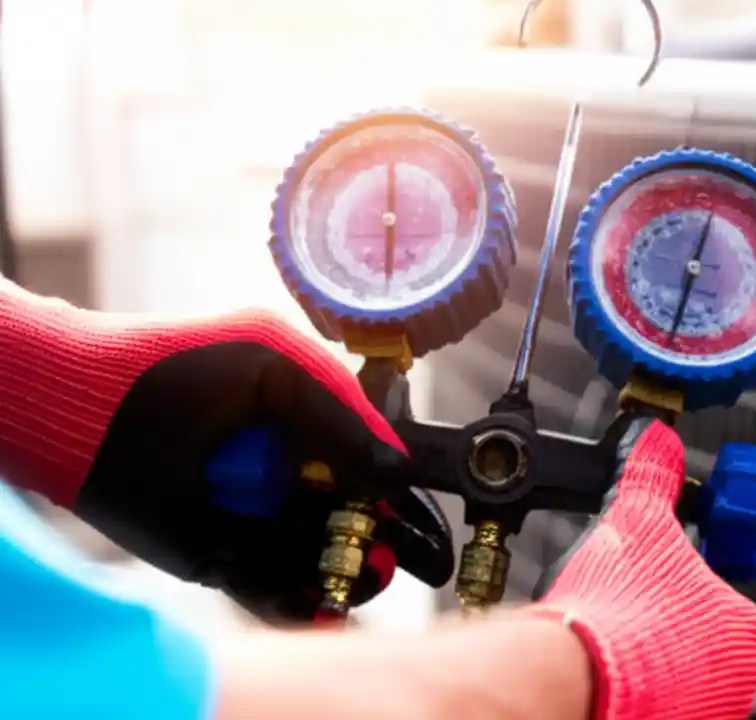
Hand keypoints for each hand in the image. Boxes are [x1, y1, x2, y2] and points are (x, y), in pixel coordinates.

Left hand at [0, 285, 451, 622]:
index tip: (426, 519)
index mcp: (309, 425)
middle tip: (415, 560)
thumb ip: (344, 418)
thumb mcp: (280, 371)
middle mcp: (289, 475)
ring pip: (319, 559)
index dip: (403, 494)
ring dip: (349, 572)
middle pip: (355, 520)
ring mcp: (257, 519)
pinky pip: (269, 589)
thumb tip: (400, 470)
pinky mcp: (220, 558)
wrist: (89, 406)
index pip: (373, 465)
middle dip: (386, 540)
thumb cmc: (183, 367)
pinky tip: (323, 603)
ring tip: (368, 577)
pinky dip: (296, 601)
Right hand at [529, 419, 755, 719]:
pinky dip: (640, 702)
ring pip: (680, 681)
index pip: (714, 600)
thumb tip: (656, 441)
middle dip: (662, 631)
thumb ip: (652, 476)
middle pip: (697, 643)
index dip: (672, 592)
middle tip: (623, 620)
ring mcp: (710, 711)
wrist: (573, 676)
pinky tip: (612, 685)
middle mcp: (737, 676)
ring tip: (613, 652)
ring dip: (652, 668)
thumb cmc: (611, 610)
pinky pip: (662, 710)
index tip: (644, 594)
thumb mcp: (634, 520)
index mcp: (742, 623)